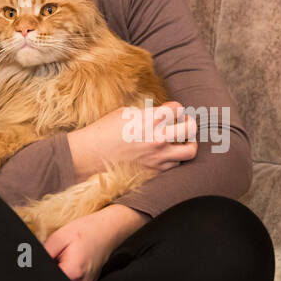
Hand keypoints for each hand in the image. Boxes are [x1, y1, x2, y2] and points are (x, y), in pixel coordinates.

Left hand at [43, 205, 143, 280]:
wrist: (108, 231)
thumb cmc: (86, 231)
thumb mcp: (59, 237)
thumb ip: (43, 254)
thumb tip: (30, 265)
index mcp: (72, 273)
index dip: (38, 274)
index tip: (40, 263)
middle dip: (47, 276)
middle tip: (54, 258)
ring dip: (56, 277)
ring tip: (62, 260)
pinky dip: (64, 278)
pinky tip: (68, 264)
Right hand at [67, 100, 197, 180]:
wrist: (89, 156)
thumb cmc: (104, 131)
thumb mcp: (124, 113)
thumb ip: (146, 113)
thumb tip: (159, 115)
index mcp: (151, 120)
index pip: (178, 108)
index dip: (176, 107)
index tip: (171, 110)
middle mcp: (158, 139)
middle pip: (191, 128)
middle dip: (189, 122)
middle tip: (184, 123)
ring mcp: (158, 158)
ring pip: (190, 151)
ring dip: (188, 143)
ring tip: (182, 141)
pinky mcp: (154, 172)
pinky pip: (175, 166)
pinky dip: (175, 159)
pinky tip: (167, 155)